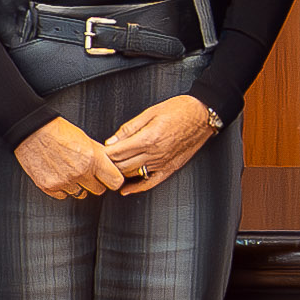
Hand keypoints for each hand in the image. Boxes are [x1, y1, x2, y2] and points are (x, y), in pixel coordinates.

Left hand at [100, 94, 223, 190]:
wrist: (203, 115)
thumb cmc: (179, 109)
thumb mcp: (150, 112)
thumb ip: (129, 128)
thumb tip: (111, 141)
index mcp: (148, 138)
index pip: (117, 152)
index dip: (104, 154)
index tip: (96, 153)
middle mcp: (155, 154)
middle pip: (123, 166)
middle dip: (109, 165)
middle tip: (99, 163)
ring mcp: (163, 163)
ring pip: (134, 174)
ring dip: (120, 174)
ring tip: (109, 172)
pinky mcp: (170, 168)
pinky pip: (151, 182)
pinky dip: (138, 188)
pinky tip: (127, 190)